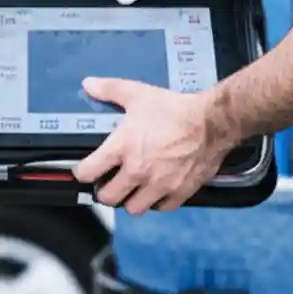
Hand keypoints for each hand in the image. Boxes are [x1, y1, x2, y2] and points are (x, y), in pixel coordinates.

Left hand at [72, 77, 237, 214]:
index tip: (85, 171)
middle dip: (104, 192)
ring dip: (129, 201)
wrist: (211, 122)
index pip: (87, 172)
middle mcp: (137, 171)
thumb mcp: (137, 94)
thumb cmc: (174, 109)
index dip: (81, 173)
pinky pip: (161, 208)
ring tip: (132, 190)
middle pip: (107, 198)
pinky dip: (157, 202)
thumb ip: (109, 89)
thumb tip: (88, 84)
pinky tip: (156, 191)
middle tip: (108, 184)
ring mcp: (158, 185)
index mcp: (121, 148)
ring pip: (133, 208)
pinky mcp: (179, 192)